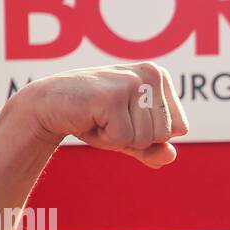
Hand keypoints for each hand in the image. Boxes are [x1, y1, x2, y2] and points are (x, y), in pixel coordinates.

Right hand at [14, 62, 189, 167]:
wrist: (49, 105)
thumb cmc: (94, 118)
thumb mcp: (130, 137)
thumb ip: (154, 149)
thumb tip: (171, 155)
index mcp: (160, 76)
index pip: (180, 128)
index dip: (151, 135)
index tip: (127, 119)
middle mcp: (151, 73)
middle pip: (164, 135)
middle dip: (134, 138)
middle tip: (110, 119)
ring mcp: (132, 82)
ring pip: (144, 139)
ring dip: (118, 138)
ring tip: (100, 117)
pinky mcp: (112, 96)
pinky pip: (123, 139)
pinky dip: (105, 139)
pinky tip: (90, 118)